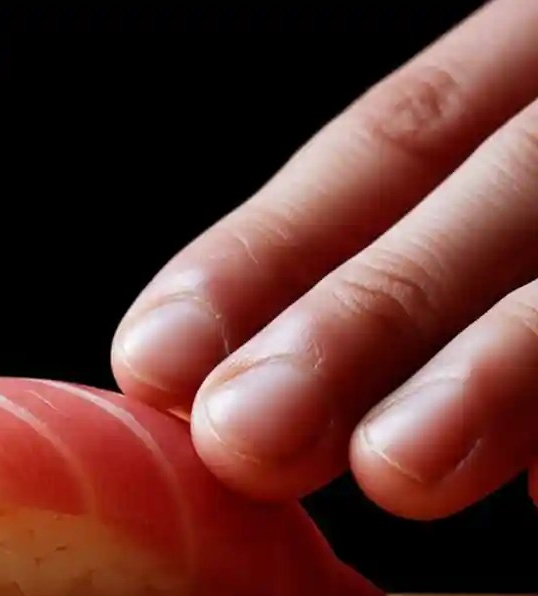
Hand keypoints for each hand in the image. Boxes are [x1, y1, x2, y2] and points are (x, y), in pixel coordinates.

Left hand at [110, 0, 537, 519]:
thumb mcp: (493, 174)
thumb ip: (400, 244)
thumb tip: (211, 371)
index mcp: (528, 63)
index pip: (386, 144)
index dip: (264, 255)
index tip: (156, 361)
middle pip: (481, 196)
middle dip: (358, 319)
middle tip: (248, 437)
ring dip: (493, 376)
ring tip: (398, 470)